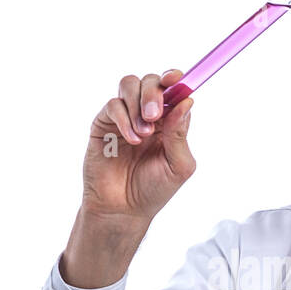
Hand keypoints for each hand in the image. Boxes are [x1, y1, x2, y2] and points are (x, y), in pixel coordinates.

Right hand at [59, 70, 195, 288]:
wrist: (123, 209)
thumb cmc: (153, 190)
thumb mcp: (178, 165)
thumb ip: (180, 134)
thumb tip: (186, 101)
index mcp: (169, 121)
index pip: (173, 90)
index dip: (175, 79)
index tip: (177, 79)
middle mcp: (147, 115)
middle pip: (151, 81)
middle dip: (154, 92)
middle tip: (155, 116)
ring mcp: (125, 117)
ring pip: (129, 84)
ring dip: (139, 103)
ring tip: (144, 133)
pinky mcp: (104, 124)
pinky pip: (113, 105)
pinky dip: (124, 118)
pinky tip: (131, 139)